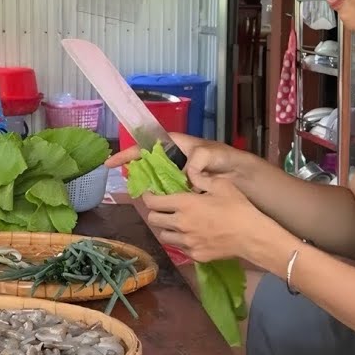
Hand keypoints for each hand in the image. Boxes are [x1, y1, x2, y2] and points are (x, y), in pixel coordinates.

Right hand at [106, 132, 253, 190]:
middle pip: (146, 166)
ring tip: (146, 200)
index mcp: (174, 145)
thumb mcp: (210, 154)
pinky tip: (161, 208)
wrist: (243, 175)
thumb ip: (196, 162)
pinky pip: (167, 194)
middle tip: (131, 187)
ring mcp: (176, 175)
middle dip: (136, 175)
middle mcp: (172, 159)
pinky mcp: (183, 189)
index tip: (110, 164)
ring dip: (150, 190)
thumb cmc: (226, 158)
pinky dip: (163, 200)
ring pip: (155, 183)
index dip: (127, 155)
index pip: (145, 147)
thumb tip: (185, 177)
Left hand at [142, 171, 280, 262]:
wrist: (252, 236)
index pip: (152, 202)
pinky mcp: (194, 255)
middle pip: (153, 220)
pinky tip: (191, 236)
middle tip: (164, 208)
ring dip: (166, 228)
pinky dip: (181, 242)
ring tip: (176, 223)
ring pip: (163, 236)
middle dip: (155, 212)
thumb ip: (201, 179)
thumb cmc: (238, 208)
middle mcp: (180, 224)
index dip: (148, 197)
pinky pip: (179, 248)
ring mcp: (186, 242)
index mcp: (184, 204)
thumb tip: (189, 175)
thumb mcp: (221, 185)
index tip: (151, 194)